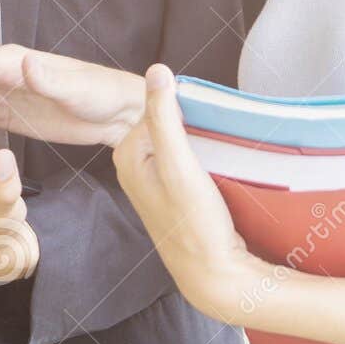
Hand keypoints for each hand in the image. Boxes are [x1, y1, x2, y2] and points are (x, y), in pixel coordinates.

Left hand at [112, 65, 273, 324]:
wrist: (211, 274)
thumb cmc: (195, 222)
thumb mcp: (180, 164)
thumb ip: (165, 118)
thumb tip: (156, 69)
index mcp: (127, 155)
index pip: (156, 106)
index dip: (185, 107)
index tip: (207, 121)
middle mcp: (132, 168)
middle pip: (165, 123)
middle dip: (190, 123)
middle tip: (214, 141)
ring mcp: (151, 182)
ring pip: (176, 141)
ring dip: (198, 139)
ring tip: (217, 154)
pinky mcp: (170, 193)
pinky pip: (184, 158)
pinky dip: (200, 156)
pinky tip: (215, 167)